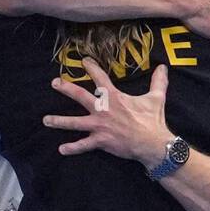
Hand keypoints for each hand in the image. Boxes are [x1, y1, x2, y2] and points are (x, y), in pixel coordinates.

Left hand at [44, 58, 173, 168]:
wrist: (152, 142)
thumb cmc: (153, 120)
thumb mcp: (156, 98)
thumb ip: (158, 82)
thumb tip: (163, 67)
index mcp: (114, 97)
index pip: (100, 78)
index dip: (91, 67)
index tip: (83, 60)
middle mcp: (102, 109)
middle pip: (80, 96)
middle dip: (66, 88)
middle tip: (54, 83)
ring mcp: (99, 126)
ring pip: (74, 122)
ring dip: (59, 121)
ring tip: (46, 120)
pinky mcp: (100, 141)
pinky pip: (83, 145)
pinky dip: (73, 148)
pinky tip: (62, 149)